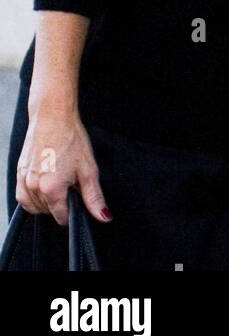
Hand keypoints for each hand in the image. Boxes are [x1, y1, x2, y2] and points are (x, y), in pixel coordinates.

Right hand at [14, 106, 109, 225]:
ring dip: (46, 201)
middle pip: (48, 211)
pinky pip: (23, 197)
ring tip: (59, 181)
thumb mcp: (89, 169)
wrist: (53, 117)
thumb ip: (94, 197)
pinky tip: (44, 184)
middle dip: (60, 204)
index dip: (72, 212)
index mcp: (51, 189)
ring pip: (34, 206)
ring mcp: (23, 181)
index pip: (61, 217)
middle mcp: (33, 188)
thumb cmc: (71, 139)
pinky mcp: (17, 173)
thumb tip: (103, 217)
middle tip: (71, 184)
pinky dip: (33, 197)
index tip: (78, 200)